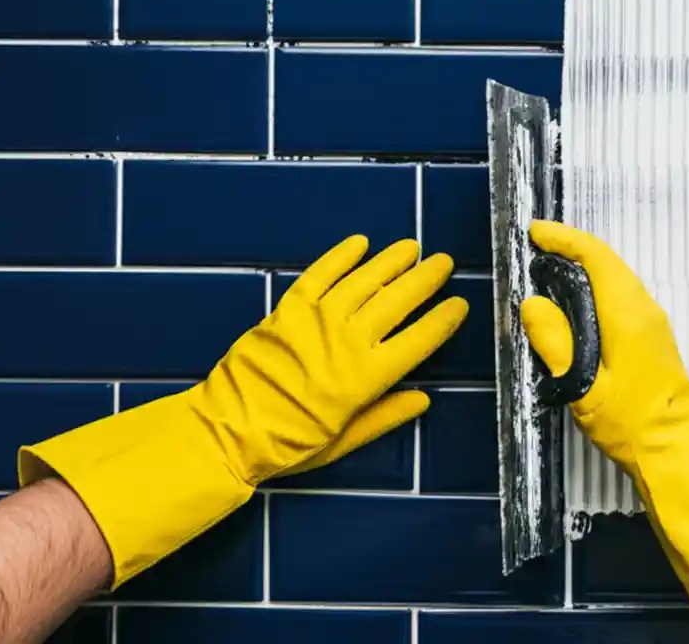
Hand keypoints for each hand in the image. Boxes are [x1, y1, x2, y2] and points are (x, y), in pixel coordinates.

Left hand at [18, 236, 466, 586]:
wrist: (228, 430)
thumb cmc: (288, 445)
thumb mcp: (343, 442)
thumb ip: (385, 417)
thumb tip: (423, 398)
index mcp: (368, 377)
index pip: (419, 340)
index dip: (443, 320)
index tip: (460, 304)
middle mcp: (349, 340)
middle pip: (397, 301)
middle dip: (425, 279)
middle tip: (444, 263)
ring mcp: (317, 320)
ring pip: (364, 280)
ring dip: (391, 261)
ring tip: (411, 248)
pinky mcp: (288, 308)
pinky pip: (321, 274)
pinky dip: (342, 256)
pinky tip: (361, 244)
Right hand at [519, 220, 688, 641]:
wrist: (676, 452)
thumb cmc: (629, 422)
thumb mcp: (581, 385)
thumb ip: (555, 341)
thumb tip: (533, 304)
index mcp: (627, 314)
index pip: (597, 257)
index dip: (565, 239)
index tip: (535, 232)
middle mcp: (644, 309)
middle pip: (608, 263)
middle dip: (571, 249)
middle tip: (533, 249)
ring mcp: (652, 324)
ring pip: (615, 280)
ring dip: (583, 269)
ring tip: (546, 272)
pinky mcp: (651, 339)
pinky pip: (620, 298)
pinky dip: (594, 289)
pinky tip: (573, 305)